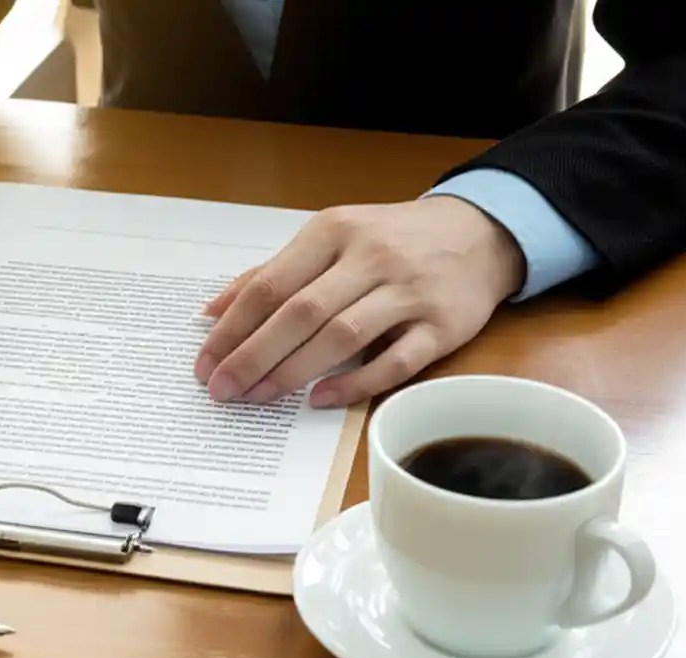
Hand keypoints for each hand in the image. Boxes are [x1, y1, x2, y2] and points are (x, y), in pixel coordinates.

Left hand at [194, 196, 525, 407]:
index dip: (233, 328)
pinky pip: (395, 361)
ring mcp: (408, 292)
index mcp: (333, 231)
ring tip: (258, 396)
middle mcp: (370, 257)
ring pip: (342, 336)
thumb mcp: (330, 238)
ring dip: (293, 371)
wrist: (480, 231)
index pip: (270, 284)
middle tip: (222, 389)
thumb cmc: (392, 239)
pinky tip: (320, 398)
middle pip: (300, 312)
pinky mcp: (443, 326)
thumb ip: (272, 273)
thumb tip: (213, 312)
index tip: (205, 361)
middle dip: (253, 355)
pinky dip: (355, 382)